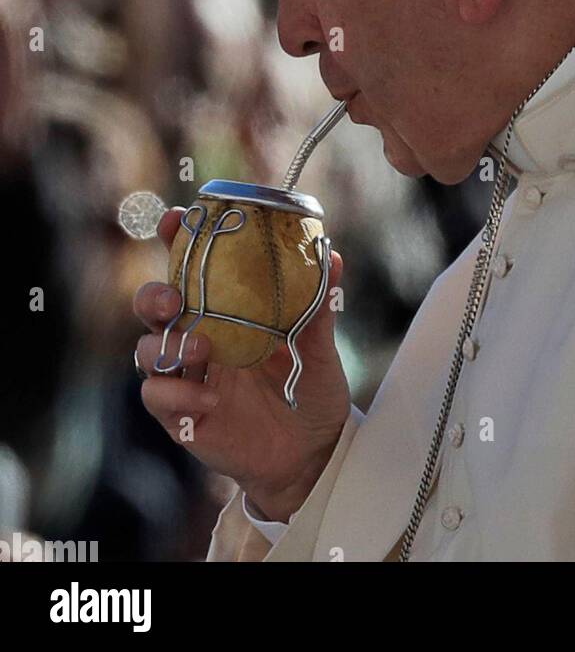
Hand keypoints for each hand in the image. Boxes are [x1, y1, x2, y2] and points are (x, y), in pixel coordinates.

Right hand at [134, 207, 350, 522]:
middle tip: (174, 300)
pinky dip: (177, 395)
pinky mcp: (181, 417)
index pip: (189, 269)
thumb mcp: (318, 345)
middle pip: (152, 307)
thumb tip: (331, 255)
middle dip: (153, 296)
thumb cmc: (310, 390)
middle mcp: (198, 338)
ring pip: (146, 351)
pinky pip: (157, 398)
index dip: (176, 241)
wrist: (312, 452)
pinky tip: (210, 400)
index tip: (175, 220)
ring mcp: (186, 378)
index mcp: (225, 311)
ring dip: (165, 346)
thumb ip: (317, 304)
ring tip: (202, 350)